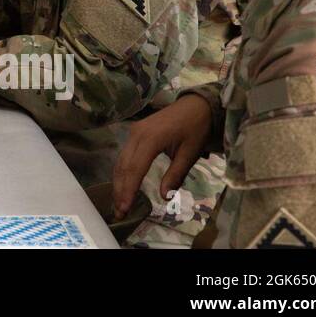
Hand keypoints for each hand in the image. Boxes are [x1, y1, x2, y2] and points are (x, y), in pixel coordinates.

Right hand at [113, 94, 213, 220]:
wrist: (197, 105)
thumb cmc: (196, 129)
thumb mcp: (189, 153)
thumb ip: (175, 175)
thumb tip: (164, 197)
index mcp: (151, 138)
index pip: (135, 168)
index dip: (129, 189)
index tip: (125, 207)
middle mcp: (137, 134)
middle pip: (124, 165)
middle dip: (120, 189)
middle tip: (119, 211)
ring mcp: (134, 131)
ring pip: (121, 160)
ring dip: (119, 182)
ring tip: (119, 202)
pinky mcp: (135, 132)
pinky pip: (125, 154)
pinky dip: (123, 171)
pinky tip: (123, 184)